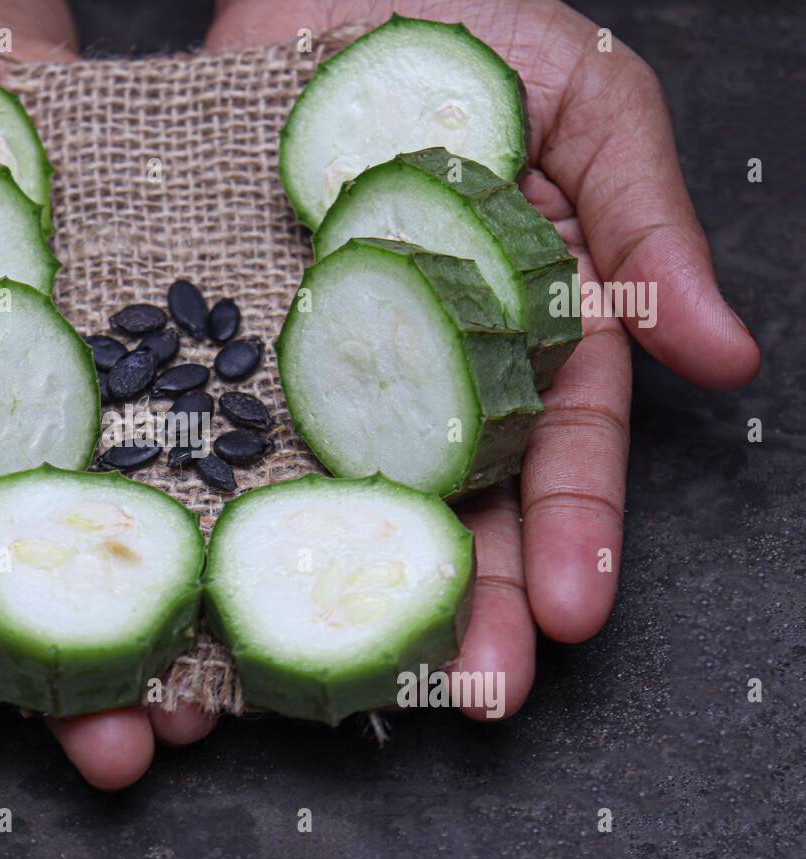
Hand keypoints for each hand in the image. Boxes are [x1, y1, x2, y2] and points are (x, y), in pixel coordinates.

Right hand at [0, 0, 214, 789]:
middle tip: (113, 754)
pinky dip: (233, 514)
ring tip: (203, 712)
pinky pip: (208, 442)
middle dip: (63, 669)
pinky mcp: (174, 359)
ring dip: (164, 625)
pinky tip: (269, 578)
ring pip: (127, 532)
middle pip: (29, 571)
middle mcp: (0, 435)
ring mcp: (95, 403)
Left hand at [206, 0, 759, 715]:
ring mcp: (320, 366)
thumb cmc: (459, 29)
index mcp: (518, 328)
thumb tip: (728, 357)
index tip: (570, 615)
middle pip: (454, 506)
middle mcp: (420, 368)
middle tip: (476, 694)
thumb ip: (645, 227)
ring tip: (356, 683)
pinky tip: (227, 589)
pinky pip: (227, 439)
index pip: (554, 449)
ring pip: (345, 498)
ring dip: (354, 592)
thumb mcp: (581, 105)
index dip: (568, 531)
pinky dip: (228, 517)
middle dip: (472, 602)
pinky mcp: (226, 348)